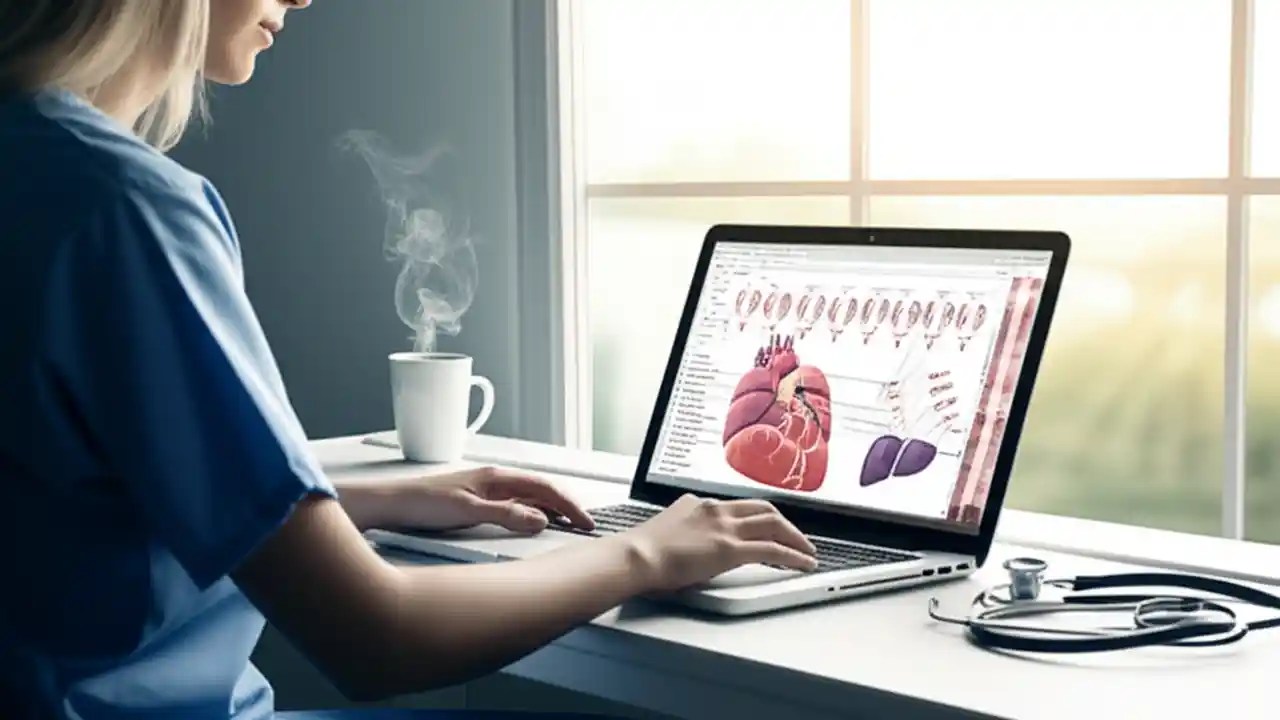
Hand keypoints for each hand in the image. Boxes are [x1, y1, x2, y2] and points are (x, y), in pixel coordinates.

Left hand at [354, 466, 595, 534]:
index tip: (586, 522)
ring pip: (530, 497)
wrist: (392, 503)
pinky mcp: (478, 501)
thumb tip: (540, 520)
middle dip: (567, 507)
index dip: (569, 505)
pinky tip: (535, 523)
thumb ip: (506, 515)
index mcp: (497, 477)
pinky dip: (533, 513)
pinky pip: (516, 504)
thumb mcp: (468, 512)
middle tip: (586, 526)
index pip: (545, 488)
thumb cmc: (423, 503)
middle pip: (541, 491)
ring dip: (552, 510)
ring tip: (569, 525)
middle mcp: (495, 480)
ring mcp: (487, 490)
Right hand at [620, 494, 816, 591]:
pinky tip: (802, 563)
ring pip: (774, 524)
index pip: (739, 507)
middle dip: (785, 524)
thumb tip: (689, 542)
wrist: (635, 556)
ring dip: (795, 538)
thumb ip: (685, 529)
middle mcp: (716, 509)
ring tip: (807, 552)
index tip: (768, 528)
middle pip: (763, 509)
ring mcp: (725, 527)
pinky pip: (772, 549)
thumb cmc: (643, 551)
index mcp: (701, 504)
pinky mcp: (730, 548)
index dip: (759, 518)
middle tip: (797, 538)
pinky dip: (793, 556)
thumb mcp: (667, 528)